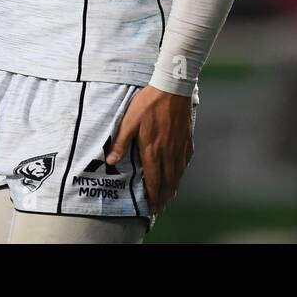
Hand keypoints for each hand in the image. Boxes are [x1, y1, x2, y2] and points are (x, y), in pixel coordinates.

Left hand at [105, 85, 194, 214]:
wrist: (173, 88)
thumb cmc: (148, 103)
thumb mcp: (129, 120)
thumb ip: (121, 141)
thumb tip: (110, 160)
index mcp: (153, 150)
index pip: (154, 180)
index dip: (153, 196)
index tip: (152, 208)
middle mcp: (168, 152)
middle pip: (167, 181)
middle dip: (163, 197)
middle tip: (160, 208)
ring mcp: (179, 146)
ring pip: (178, 173)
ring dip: (173, 187)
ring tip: (169, 197)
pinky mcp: (187, 138)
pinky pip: (185, 161)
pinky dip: (182, 172)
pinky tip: (180, 174)